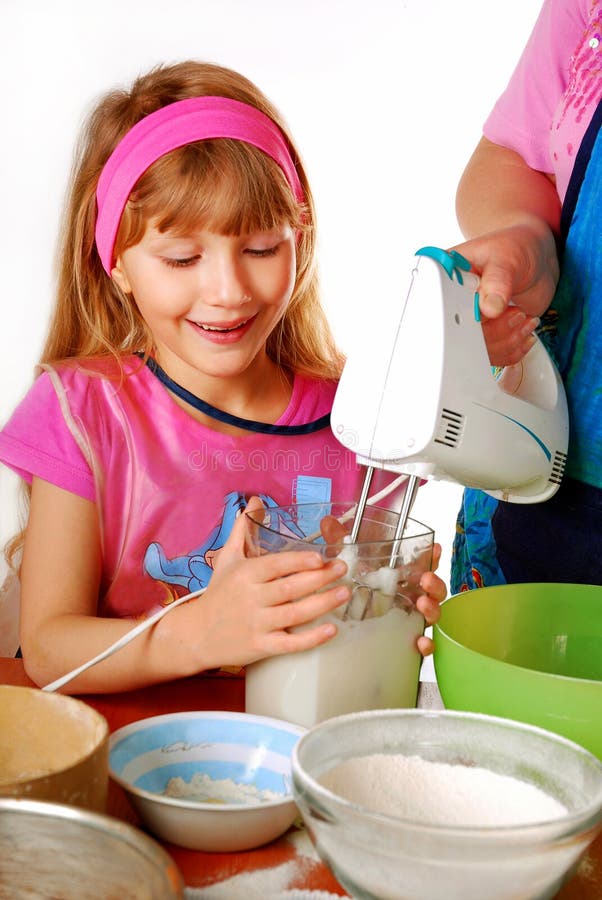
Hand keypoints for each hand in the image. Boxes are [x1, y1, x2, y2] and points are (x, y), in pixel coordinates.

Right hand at [190, 496, 350, 668]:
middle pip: (290, 588)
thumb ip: (243, 529)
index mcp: (244, 575)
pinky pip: (290, 643)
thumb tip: (256, 500)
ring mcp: (257, 624)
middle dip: (320, 578)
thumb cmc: (219, 594)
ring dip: (323, 603)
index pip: (275, 565)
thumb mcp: (227, 559)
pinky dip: (312, 638)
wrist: (198, 635)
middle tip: (342, 569)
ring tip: (345, 592)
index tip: (320, 557)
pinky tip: (331, 630)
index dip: (298, 561)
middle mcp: (251, 598)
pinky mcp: (262, 647)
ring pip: (295, 614)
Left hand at [321, 513, 444, 656]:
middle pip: (433, 589)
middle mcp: (410, 597)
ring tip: (422, 604)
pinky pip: (423, 645)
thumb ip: (339, 544)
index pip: (422, 564)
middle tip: (425, 579)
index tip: (436, 548)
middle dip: (434, 583)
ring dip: (432, 608)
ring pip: (432, 614)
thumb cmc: (355, 592)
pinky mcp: (407, 641)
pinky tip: (420, 642)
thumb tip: (327, 522)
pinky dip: (426, 644)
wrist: (344, 629)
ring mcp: (411, 620)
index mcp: (401, 578)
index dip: (432, 556)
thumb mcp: (346, 567)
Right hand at [453, 220, 558, 365]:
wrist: (535, 258)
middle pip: (459, 335)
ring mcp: (468, 320)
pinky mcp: (484, 335)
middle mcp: (451, 302)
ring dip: (507, 340)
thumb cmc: (517, 247)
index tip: (489, 313)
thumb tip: (489, 307)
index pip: (440, 308)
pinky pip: (492, 356)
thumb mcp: (508, 257)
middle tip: (515, 312)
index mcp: (445, 276)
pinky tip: (523, 329)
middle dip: (494, 331)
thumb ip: (498, 281)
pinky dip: (513, 348)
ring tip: (521, 317)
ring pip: (477, 350)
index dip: (462, 317)